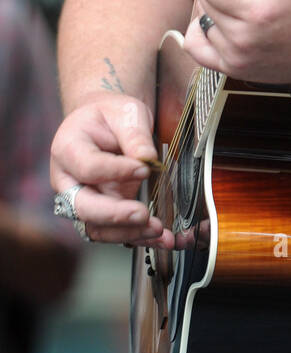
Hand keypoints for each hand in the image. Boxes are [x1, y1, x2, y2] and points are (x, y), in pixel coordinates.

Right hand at [50, 93, 174, 247]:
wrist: (106, 125)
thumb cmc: (111, 116)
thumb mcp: (125, 113)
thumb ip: (135, 135)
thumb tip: (147, 158)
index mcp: (68, 149)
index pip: (87, 167)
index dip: (115, 171)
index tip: (145, 168)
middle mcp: (68, 181)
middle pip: (83, 207)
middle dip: (114, 215)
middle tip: (143, 214)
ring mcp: (83, 201)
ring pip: (96, 228)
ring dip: (128, 233)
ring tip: (158, 230)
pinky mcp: (102, 214)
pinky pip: (114, 233)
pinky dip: (138, 238)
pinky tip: (161, 238)